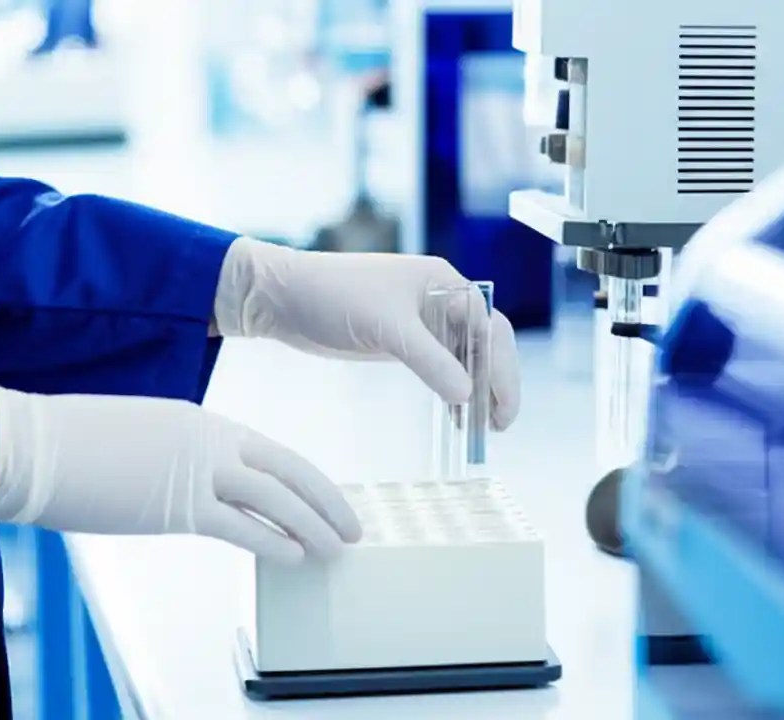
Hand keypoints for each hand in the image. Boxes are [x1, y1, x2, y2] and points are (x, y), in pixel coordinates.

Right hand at [0, 384, 361, 563]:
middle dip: (326, 500)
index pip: (266, 451)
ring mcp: (196, 471)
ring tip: (337, 548)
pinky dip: (275, 542)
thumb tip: (179, 481)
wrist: (30, 442)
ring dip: (313, 525)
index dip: (302, 477)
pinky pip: (242, 526)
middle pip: (287, 470)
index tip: (322, 495)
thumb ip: (171, 456)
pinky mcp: (178, 504)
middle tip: (352, 524)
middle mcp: (208, 440)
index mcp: (198, 421)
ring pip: (276, 499)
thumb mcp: (137, 436)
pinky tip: (297, 557)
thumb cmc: (69, 442)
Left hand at [213, 238, 520, 429]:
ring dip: (475, 389)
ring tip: (483, 428)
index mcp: (444, 282)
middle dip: (495, 382)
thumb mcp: (386, 328)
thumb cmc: (332, 295)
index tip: (500, 407)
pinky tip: (457, 415)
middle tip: (500, 425)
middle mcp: (438, 299)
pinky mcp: (400, 339)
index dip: (501, 368)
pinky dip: (450, 388)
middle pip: (484, 342)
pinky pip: (439, 364)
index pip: (490, 326)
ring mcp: (420, 320)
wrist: (282, 297)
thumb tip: (468, 394)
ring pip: (463, 357)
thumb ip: (430, 361)